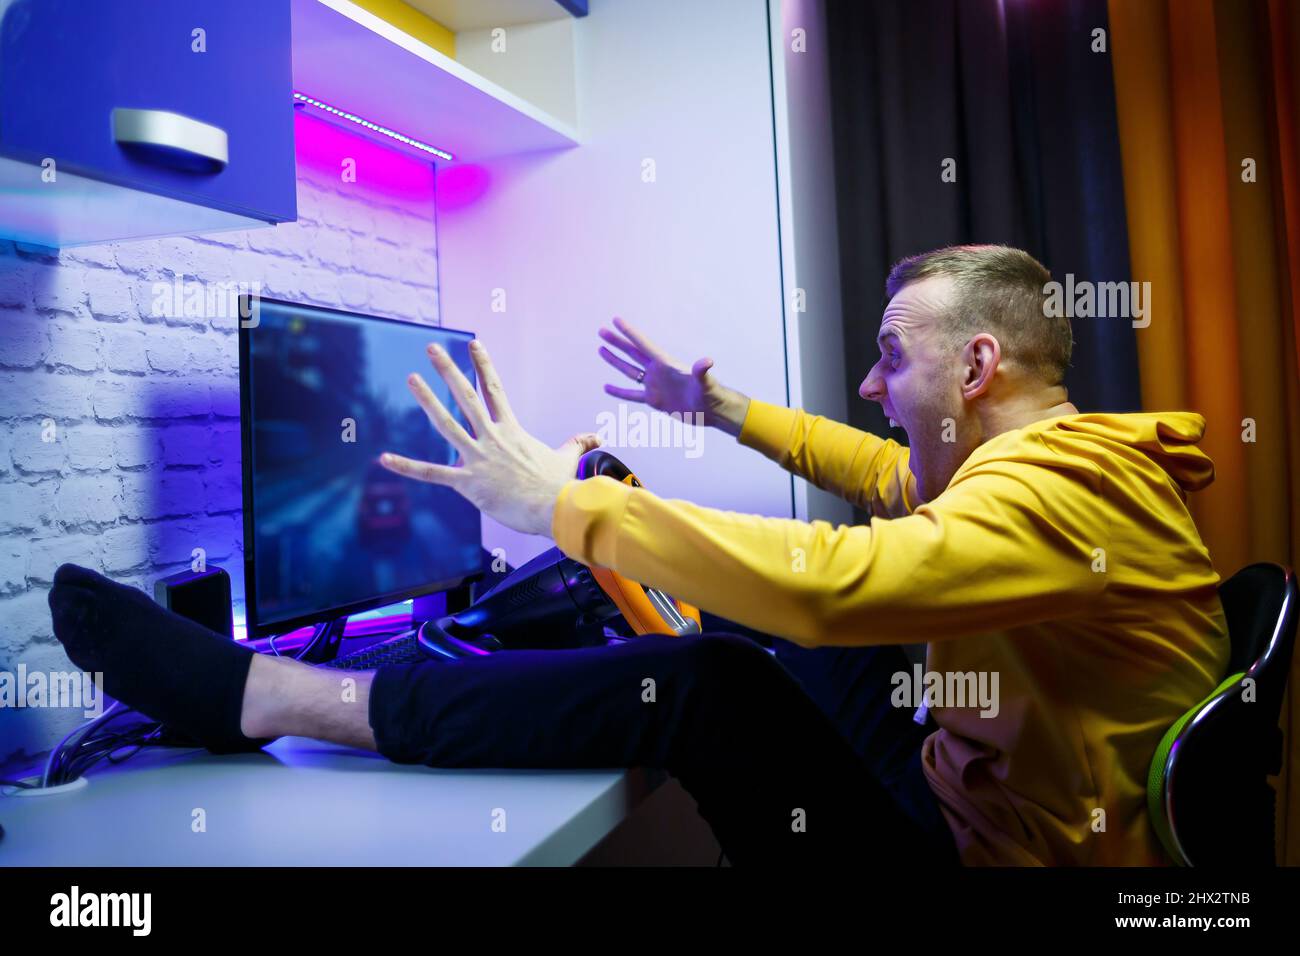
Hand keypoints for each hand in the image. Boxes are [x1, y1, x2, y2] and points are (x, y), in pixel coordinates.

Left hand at [380, 340, 599, 536]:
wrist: (557, 508)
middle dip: (448, 370)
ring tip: (411, 378)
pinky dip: (407, 466)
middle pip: (466, 396)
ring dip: (427, 400)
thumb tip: (596, 434)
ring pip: (446, 423)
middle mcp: (492, 437)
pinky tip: (384, 458)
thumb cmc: (562, 485)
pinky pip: (432, 473)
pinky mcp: (468, 483)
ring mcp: (478, 458)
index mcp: (512, 430)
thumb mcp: (567, 458)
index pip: (494, 389)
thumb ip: (577, 442)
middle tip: (432, 348)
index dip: (483, 365)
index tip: (472, 344)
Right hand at [598, 317, 749, 435]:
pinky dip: (619, 391)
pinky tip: (607, 387)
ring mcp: (654, 385)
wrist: (712, 411)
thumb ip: (702, 371)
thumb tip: (707, 361)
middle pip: (632, 353)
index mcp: (666, 364)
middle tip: (602, 331)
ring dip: (615, 361)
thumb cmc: (711, 394)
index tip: (616, 320)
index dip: (630, 332)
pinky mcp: (654, 400)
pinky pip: (631, 395)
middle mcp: (658, 372)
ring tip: (602, 349)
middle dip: (617, 342)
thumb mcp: (706, 382)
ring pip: (629, 371)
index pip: (643, 345)